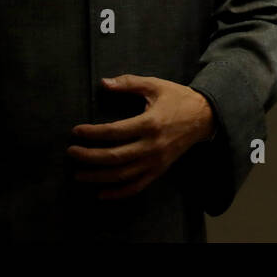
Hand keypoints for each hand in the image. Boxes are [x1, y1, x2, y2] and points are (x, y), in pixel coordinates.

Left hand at [67, 75, 215, 200]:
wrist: (205, 117)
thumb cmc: (178, 99)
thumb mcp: (155, 86)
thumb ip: (129, 84)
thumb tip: (104, 83)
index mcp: (150, 123)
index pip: (114, 132)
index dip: (92, 133)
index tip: (76, 131)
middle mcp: (152, 146)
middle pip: (114, 157)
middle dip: (88, 156)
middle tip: (71, 152)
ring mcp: (156, 161)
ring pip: (122, 175)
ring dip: (97, 177)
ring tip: (79, 174)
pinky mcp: (160, 170)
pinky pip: (137, 186)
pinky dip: (118, 193)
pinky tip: (101, 193)